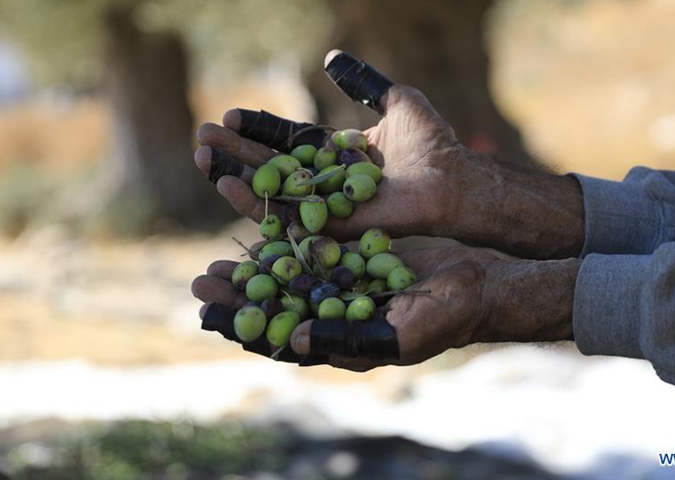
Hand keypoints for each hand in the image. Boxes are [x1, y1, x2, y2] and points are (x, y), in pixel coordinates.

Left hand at [191, 246, 580, 370]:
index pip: (278, 335)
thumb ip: (348, 339)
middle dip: (237, 290)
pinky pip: (314, 237)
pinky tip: (265, 210)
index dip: (241, 324)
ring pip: (289, 267)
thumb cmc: (445, 318)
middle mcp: (334, 311)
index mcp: (338, 340)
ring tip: (221, 247)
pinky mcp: (356, 251)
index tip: (206, 310)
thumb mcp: (399, 335)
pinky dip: (289, 225)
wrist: (480, 283)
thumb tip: (293, 339)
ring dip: (256, 257)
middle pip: (274, 301)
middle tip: (201, 275)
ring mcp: (344, 280)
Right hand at [193, 50, 585, 257]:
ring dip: (233, 174)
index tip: (232, 114)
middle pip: (271, 167)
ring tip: (202, 155)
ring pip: (270, 192)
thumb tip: (331, 60)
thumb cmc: (432, 145)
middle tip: (202, 136)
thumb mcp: (397, 100)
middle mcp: (327, 184)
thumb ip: (363, 82)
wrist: (452, 181)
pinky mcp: (328, 229)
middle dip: (236, 152)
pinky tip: (225, 183)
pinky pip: (284, 216)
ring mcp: (326, 208)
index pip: (290, 141)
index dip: (261, 129)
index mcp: (339, 157)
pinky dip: (254, 201)